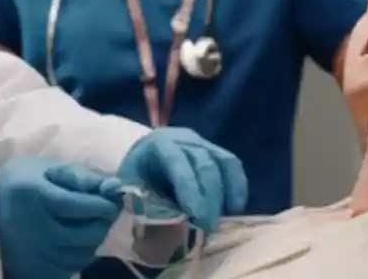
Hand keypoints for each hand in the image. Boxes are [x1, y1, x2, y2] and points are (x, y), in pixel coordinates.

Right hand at [0, 156, 121, 278]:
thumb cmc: (18, 184)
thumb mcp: (43, 168)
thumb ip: (78, 175)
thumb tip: (113, 186)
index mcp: (36, 196)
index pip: (82, 205)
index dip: (104, 204)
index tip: (112, 199)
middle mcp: (37, 229)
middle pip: (88, 233)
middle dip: (103, 220)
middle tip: (103, 210)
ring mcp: (38, 254)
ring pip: (85, 252)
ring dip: (95, 237)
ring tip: (88, 223)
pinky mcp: (39, 270)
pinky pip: (74, 265)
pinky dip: (82, 252)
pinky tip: (75, 239)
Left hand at [117, 128, 247, 233]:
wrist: (144, 156)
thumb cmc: (137, 175)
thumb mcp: (131, 186)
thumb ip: (144, 203)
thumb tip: (160, 229)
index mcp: (158, 143)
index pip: (177, 162)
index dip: (190, 189)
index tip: (197, 216)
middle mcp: (183, 138)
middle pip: (205, 164)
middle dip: (209, 199)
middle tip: (207, 228)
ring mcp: (203, 142)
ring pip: (224, 163)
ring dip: (226, 194)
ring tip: (220, 220)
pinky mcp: (216, 151)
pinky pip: (232, 166)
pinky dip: (237, 187)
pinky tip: (234, 208)